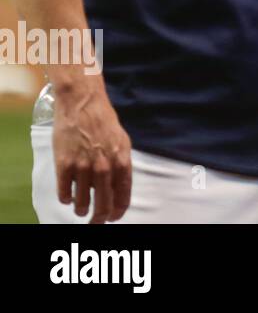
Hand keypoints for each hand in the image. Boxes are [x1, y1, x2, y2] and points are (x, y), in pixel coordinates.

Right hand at [52, 80, 132, 222]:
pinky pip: (64, 192)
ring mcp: (83, 166)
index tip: (114, 218)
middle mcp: (104, 167)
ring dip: (81, 210)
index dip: (118, 211)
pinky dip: (66, 199)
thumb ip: (121, 165)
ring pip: (82, 202)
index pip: (123, 196)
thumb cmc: (104, 122)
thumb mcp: (122, 142)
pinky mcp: (64, 164)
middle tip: (95, 222)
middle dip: (99, 218)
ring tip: (80, 210)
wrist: (83, 104)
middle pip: (103, 204)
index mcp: (122, 161)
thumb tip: (117, 187)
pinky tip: (67, 198)